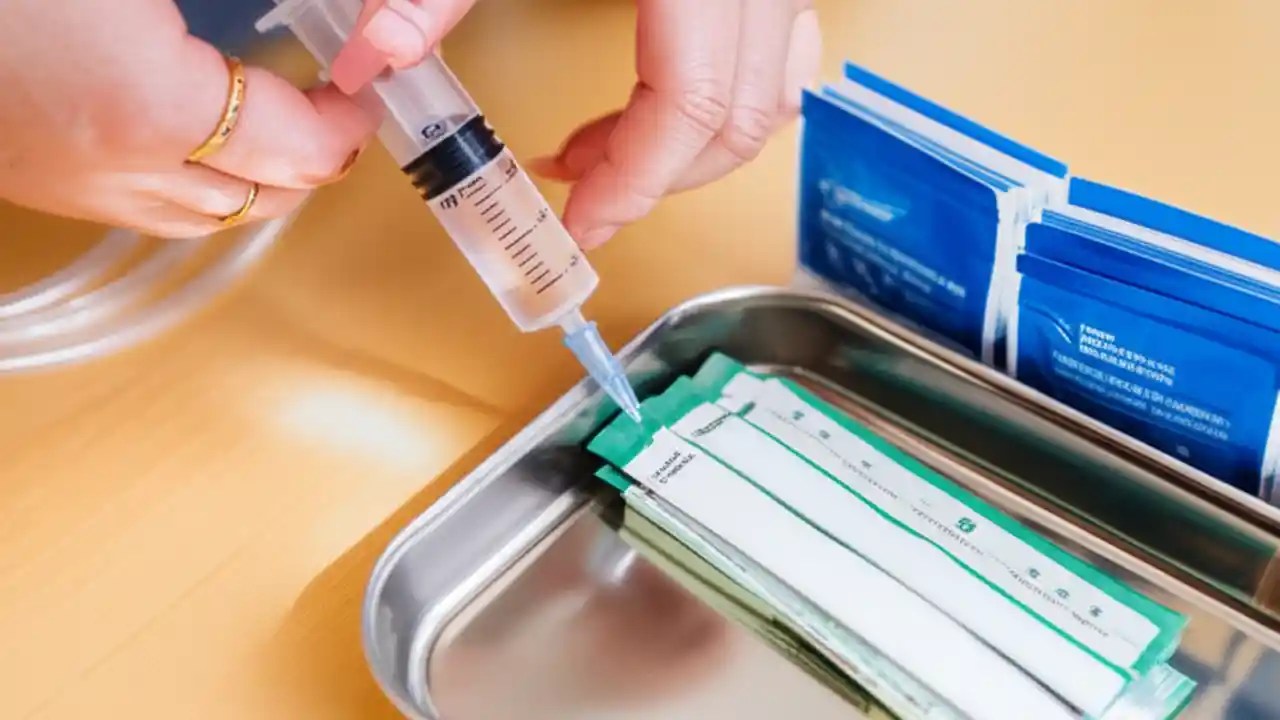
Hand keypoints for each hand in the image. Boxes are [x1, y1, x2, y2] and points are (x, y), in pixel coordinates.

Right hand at [0, 1, 380, 237]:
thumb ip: (212, 6)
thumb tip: (298, 15)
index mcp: (156, 104)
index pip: (303, 146)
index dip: (347, 122)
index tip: (363, 94)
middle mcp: (127, 166)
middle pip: (266, 198)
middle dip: (314, 161)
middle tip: (334, 115)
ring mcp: (79, 187)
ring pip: (209, 218)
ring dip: (260, 185)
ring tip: (281, 136)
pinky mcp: (40, 188)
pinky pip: (147, 213)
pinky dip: (195, 190)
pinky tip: (196, 149)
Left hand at [538, 0, 822, 248]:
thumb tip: (407, 68)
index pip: (694, 106)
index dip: (633, 181)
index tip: (580, 221)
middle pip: (737, 122)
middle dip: (653, 180)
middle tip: (580, 195)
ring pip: (770, 102)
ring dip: (689, 151)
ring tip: (605, 156)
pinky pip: (778, 61)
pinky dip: (722, 103)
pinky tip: (653, 101)